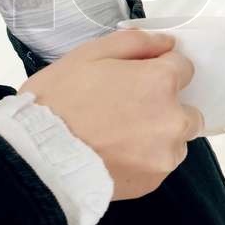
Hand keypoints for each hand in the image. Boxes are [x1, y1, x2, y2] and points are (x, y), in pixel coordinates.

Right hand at [22, 28, 203, 199]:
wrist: (37, 159)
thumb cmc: (58, 102)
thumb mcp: (88, 54)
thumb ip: (134, 42)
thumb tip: (166, 42)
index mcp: (160, 82)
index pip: (184, 67)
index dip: (159, 69)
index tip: (136, 78)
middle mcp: (173, 119)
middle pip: (187, 109)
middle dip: (165, 108)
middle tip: (126, 111)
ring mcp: (165, 154)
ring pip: (176, 141)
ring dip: (158, 137)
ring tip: (118, 138)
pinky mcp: (153, 182)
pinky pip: (158, 166)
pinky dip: (143, 161)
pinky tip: (114, 156)